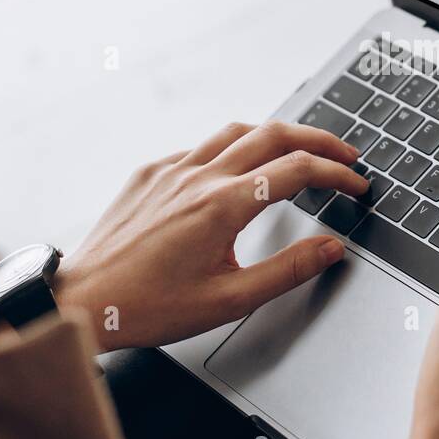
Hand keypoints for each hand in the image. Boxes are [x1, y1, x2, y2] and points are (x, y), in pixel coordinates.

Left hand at [53, 121, 368, 351]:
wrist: (83, 301)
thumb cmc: (149, 307)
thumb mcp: (230, 300)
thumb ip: (288, 270)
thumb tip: (330, 248)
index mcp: (222, 206)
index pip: (297, 171)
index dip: (336, 174)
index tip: (355, 185)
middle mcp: (198, 177)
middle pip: (274, 134)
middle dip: (318, 141)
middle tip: (344, 156)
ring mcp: (171, 170)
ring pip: (236, 131)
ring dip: (276, 135)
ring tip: (299, 150)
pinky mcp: (150, 174)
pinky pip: (200, 148)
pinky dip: (232, 150)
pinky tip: (237, 172)